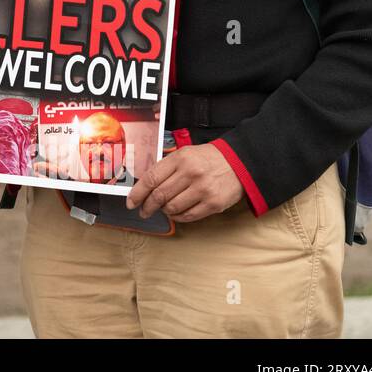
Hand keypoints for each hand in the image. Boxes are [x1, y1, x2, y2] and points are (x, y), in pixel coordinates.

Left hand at [126, 143, 244, 221]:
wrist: (240, 162)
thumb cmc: (208, 159)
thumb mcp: (185, 154)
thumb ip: (166, 168)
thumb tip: (145, 186)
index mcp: (180, 159)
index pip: (151, 179)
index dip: (137, 193)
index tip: (131, 202)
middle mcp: (191, 173)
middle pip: (159, 195)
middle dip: (147, 206)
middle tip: (143, 211)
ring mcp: (203, 190)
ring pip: (172, 208)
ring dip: (164, 211)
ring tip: (163, 209)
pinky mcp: (214, 204)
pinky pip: (188, 216)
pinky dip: (178, 217)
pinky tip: (176, 213)